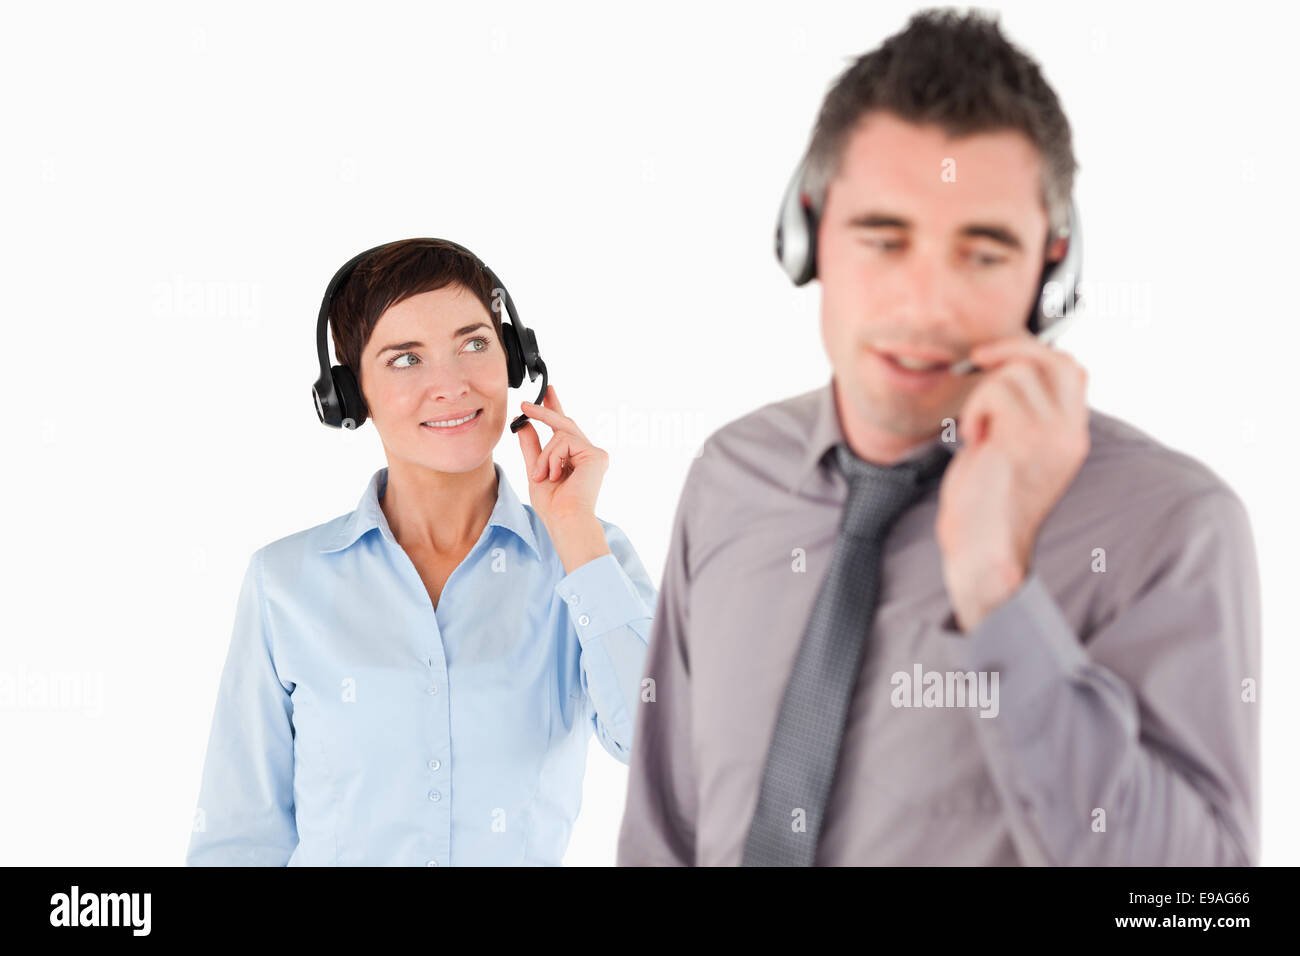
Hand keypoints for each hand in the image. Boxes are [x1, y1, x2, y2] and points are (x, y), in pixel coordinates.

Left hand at [515, 385, 611, 571]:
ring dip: (545, 455)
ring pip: (560, 433)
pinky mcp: (596, 455)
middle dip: (545, 411)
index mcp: (575, 459)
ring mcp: (594, 454)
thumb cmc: (553, 504)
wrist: (564, 519)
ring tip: (544, 475)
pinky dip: (552, 457)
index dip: (554, 409)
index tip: (547, 393)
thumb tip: (522, 423)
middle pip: (564, 424)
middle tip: (525, 404)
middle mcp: (587, 454)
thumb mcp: (536, 469)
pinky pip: (564, 440)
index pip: (563, 429)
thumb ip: (532, 446)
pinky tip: (556, 475)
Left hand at [935, 331, 1089, 631]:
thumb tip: (1006, 369)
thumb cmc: (986, 504)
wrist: (983, 551)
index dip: (1032, 351)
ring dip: (982, 395)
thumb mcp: (1014, 451)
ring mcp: (1050, 437)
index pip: (1071, 369)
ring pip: (1016, 373)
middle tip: (978, 360)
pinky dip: (974, 410)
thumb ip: (1022, 415)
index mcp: (1070, 436)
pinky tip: (972, 439)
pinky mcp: (1023, 442)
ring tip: (976, 430)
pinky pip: (996, 393)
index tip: (994, 356)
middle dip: (1010, 348)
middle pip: (1053, 359)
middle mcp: (1068, 435)